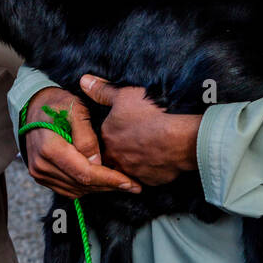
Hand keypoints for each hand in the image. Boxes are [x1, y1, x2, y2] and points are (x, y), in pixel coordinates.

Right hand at [21, 87, 140, 199]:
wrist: (33, 107)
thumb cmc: (57, 104)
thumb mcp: (76, 109)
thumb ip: (86, 136)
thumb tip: (97, 163)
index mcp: (49, 149)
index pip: (85, 173)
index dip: (109, 179)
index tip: (130, 182)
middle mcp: (41, 165)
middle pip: (82, 185)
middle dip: (109, 186)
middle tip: (134, 186)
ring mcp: (39, 173)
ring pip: (76, 190)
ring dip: (100, 188)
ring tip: (122, 183)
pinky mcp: (41, 177)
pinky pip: (68, 189)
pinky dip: (87, 187)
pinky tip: (102, 181)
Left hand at [78, 75, 200, 185]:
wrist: (178, 139)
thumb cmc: (151, 115)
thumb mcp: (125, 95)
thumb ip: (102, 91)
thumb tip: (84, 81)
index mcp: (107, 137)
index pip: (101, 139)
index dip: (111, 134)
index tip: (122, 129)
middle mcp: (116, 158)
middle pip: (112, 157)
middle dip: (120, 151)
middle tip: (134, 141)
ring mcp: (132, 172)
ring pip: (128, 169)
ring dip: (134, 162)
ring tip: (146, 151)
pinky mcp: (150, 181)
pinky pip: (147, 177)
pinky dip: (151, 170)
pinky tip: (159, 159)